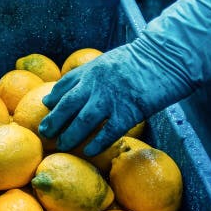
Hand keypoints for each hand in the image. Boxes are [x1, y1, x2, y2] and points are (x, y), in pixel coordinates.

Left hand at [39, 0, 210, 155]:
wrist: (166, 58)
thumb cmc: (139, 60)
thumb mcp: (107, 60)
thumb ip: (85, 74)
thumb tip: (61, 92)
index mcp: (91, 71)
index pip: (64, 87)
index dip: (53, 100)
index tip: (44, 109)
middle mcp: (96, 85)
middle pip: (67, 107)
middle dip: (53, 121)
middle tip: (44, 134)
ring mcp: (111, 99)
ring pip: (82, 122)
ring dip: (70, 136)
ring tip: (63, 146)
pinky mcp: (128, 112)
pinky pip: (108, 132)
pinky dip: (96, 143)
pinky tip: (88, 152)